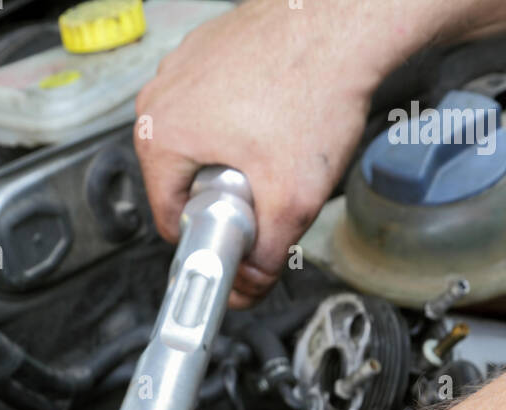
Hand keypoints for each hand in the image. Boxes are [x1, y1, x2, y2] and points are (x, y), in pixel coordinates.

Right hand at [134, 0, 427, 305]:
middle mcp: (160, 95)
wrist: (347, 20)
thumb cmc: (313, 86)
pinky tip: (280, 118)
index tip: (239, 237)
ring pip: (202, 143)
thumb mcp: (289, 200)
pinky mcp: (211, 49)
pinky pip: (218, 106)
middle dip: (225, 198)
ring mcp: (184, 66)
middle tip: (269, 187)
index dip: (210, 239)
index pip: (169, 219)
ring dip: (236, 160)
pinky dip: (246, 121)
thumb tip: (248, 287)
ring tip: (278, 148)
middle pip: (184, 181)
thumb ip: (263, 259)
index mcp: (158, 134)